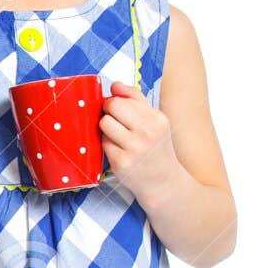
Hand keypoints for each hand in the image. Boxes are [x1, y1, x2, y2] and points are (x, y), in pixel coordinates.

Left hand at [100, 82, 182, 208]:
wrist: (163, 182)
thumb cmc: (157, 148)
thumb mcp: (155, 121)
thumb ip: (136, 99)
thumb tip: (115, 85)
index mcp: (156, 119)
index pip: (122, 99)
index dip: (114, 102)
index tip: (118, 110)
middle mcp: (147, 134)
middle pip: (111, 108)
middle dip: (108, 111)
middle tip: (114, 120)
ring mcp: (133, 150)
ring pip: (104, 124)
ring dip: (106, 129)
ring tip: (118, 136)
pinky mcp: (121, 164)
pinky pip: (103, 143)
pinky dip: (107, 145)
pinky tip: (118, 150)